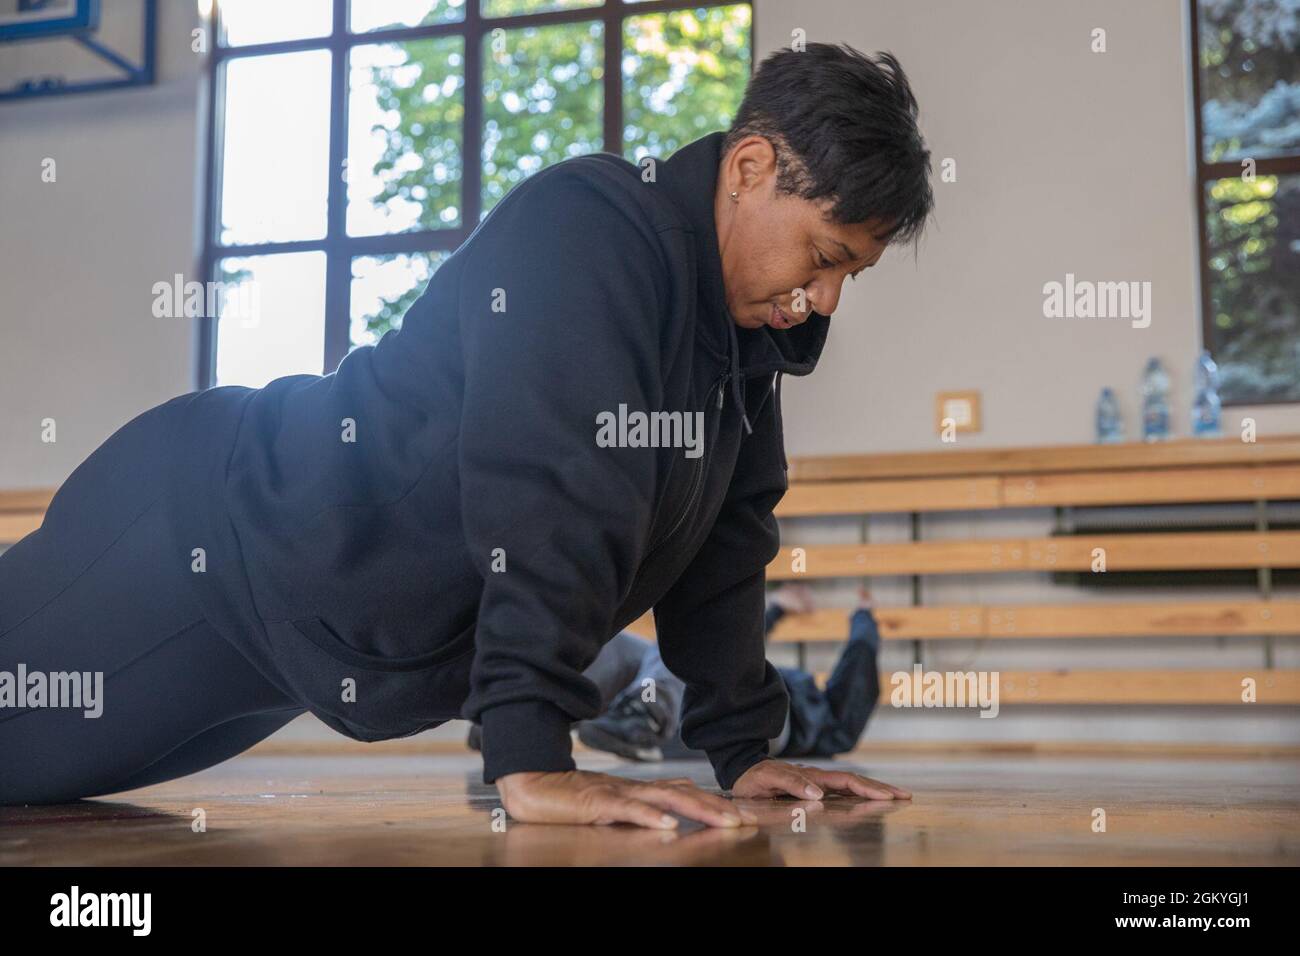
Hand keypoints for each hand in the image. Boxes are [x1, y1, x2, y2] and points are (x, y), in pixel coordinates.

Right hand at [496, 769, 759, 828]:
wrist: (531, 784)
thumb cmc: (570, 799)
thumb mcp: (613, 804)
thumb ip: (641, 805)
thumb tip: (674, 808)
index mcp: (640, 789)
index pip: (685, 793)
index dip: (715, 802)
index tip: (744, 815)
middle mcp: (635, 788)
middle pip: (685, 794)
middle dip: (718, 807)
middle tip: (747, 820)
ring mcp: (617, 793)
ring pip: (666, 799)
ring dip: (698, 810)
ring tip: (725, 822)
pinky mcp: (597, 802)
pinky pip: (627, 809)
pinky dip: (649, 815)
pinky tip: (668, 824)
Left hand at [731, 759, 910, 800]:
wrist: (743, 770)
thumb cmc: (754, 777)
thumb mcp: (767, 777)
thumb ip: (791, 782)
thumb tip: (818, 793)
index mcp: (812, 776)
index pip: (847, 781)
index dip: (867, 788)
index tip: (887, 796)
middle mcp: (819, 778)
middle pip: (856, 781)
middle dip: (881, 788)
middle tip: (905, 795)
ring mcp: (818, 783)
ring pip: (852, 786)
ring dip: (874, 790)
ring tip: (896, 796)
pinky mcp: (814, 788)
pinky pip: (842, 791)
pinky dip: (859, 794)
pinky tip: (869, 800)